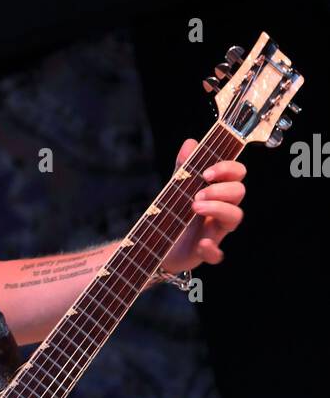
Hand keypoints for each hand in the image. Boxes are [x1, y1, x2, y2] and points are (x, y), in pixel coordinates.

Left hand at [161, 138, 245, 272]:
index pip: (236, 174)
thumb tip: (190, 143)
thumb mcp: (176, 187)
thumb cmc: (174, 212)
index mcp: (216, 190)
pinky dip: (212, 250)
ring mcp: (216, 230)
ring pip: (235, 217)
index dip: (227, 169)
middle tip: (197, 195)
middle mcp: (221, 208)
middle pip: (239, 192)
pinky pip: (218, 254)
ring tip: (195, 207)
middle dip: (220, 190)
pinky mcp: (206, 252)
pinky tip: (201, 244)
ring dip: (218, 209)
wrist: (157, 244)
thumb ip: (184, 167)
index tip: (206, 173)